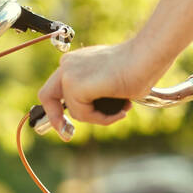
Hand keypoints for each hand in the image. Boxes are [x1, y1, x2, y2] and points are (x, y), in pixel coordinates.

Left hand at [37, 42, 153, 139]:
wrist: (145, 58)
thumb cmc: (136, 67)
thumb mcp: (109, 80)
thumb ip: (96, 92)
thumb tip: (93, 111)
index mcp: (76, 61)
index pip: (56, 87)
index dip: (56, 107)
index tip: (64, 125)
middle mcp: (68, 64)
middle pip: (47, 96)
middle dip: (55, 118)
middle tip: (66, 134)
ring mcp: (69, 73)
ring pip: (75, 111)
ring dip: (98, 118)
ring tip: (120, 111)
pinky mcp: (74, 85)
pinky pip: (84, 114)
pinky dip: (102, 118)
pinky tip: (119, 111)